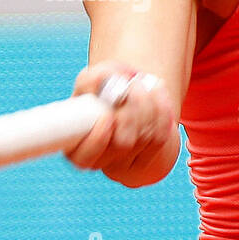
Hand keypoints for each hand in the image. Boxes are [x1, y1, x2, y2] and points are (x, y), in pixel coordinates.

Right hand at [65, 60, 178, 185]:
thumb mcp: (91, 79)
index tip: (107, 116)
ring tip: (142, 83)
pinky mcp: (150, 155)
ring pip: (145, 138)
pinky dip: (162, 108)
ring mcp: (128, 160)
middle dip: (131, 110)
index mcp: (76, 146)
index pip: (83, 157)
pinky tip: (156, 92)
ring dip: (148, 103)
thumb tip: (106, 83)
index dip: (97, 140)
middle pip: (122, 144)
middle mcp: (101, 159)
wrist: (130, 97)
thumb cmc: (103, 88)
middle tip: (132, 85)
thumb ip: (92, 80)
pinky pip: (161, 135)